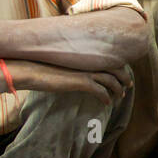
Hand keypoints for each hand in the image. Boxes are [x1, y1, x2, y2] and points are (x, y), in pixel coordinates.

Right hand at [8, 59, 130, 104]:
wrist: (29, 70)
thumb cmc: (41, 66)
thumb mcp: (61, 63)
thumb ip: (72, 65)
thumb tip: (76, 70)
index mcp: (84, 55)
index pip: (110, 58)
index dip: (119, 67)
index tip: (123, 74)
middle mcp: (88, 61)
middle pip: (116, 68)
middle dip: (124, 77)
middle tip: (128, 86)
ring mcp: (85, 71)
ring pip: (111, 80)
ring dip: (118, 89)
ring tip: (120, 96)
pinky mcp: (81, 82)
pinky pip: (100, 91)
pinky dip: (106, 97)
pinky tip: (107, 103)